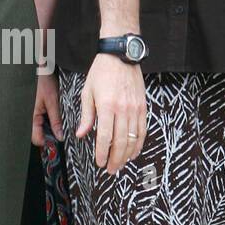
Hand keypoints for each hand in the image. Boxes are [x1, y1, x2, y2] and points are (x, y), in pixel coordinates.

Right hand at [32, 71, 62, 146]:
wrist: (36, 68)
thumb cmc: (43, 81)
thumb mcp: (53, 102)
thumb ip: (56, 121)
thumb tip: (60, 136)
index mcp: (31, 117)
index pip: (37, 139)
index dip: (48, 142)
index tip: (57, 139)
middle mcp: (26, 117)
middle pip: (35, 135)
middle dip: (46, 134)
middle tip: (57, 128)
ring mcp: (26, 113)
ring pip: (35, 127)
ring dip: (44, 126)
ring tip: (52, 116)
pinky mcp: (27, 109)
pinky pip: (34, 119)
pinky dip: (42, 119)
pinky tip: (47, 111)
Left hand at [77, 53, 146, 172]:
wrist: (121, 55)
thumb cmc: (101, 72)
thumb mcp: (88, 92)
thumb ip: (86, 116)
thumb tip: (81, 135)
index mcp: (106, 106)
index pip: (105, 137)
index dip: (103, 153)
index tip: (100, 162)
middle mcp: (123, 109)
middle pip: (121, 141)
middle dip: (116, 159)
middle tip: (111, 170)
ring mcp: (135, 108)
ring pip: (133, 138)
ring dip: (127, 155)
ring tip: (121, 164)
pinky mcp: (143, 107)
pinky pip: (142, 130)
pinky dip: (139, 144)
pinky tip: (133, 152)